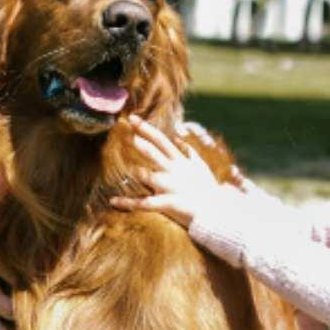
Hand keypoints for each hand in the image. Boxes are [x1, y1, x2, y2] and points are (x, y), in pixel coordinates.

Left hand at [112, 115, 230, 227]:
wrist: (216, 211)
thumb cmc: (208, 190)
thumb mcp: (201, 167)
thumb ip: (190, 153)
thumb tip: (180, 139)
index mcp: (180, 162)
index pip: (161, 140)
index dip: (146, 128)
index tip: (132, 118)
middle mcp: (173, 171)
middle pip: (153, 152)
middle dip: (139, 141)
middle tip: (124, 131)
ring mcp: (170, 187)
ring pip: (147, 175)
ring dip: (133, 171)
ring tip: (117, 168)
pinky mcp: (168, 203)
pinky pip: (145, 203)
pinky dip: (128, 202)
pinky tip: (113, 201)